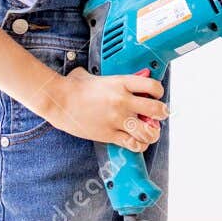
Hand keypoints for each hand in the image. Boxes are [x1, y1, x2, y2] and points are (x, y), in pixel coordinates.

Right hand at [43, 68, 166, 149]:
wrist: (59, 101)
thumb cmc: (74, 87)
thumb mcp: (96, 75)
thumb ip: (113, 78)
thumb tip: (126, 78)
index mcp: (121, 83)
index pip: (152, 86)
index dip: (159, 92)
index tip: (157, 95)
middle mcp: (123, 101)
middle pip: (156, 109)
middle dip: (162, 113)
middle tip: (161, 114)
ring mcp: (117, 119)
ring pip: (148, 130)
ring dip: (153, 133)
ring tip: (152, 132)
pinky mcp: (109, 134)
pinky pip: (132, 144)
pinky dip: (139, 145)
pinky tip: (138, 142)